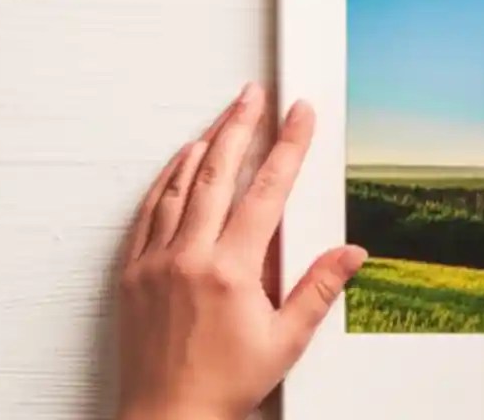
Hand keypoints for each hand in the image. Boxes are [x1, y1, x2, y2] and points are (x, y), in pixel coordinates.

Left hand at [117, 83, 366, 419]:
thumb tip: (351, 254)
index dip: (289, 146)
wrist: (167, 418)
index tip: (301, 116)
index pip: (267, 191)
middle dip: (239, 126)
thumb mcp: (285, 341)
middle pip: (217, 173)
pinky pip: (147, 212)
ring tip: (220, 119)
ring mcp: (155, 262)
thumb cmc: (223, 385)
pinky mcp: (132, 273)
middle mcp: (189, 257)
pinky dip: (164, 181)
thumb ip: (318, 289)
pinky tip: (177, 165)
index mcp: (232, 270)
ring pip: (178, 186)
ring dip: (203, 146)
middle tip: (253, 96)